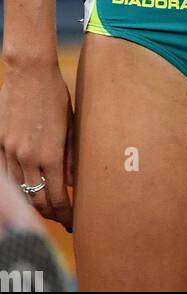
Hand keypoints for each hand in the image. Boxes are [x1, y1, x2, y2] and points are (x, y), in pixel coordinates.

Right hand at [0, 64, 74, 230]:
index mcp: (51, 153)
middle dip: (50, 213)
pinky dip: (17, 186)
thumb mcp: (71, 124)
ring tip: (45, 208)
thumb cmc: (55, 94)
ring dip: (32, 203)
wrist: (29, 72)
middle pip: (37, 199)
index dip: (65, 213)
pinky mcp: (0, 144)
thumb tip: (73, 182)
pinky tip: (25, 189)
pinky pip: (7, 174)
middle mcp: (29, 157)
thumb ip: (71, 155)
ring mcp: (11, 151)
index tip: (73, 221)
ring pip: (20, 190)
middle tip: (60, 218)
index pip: (58, 196)